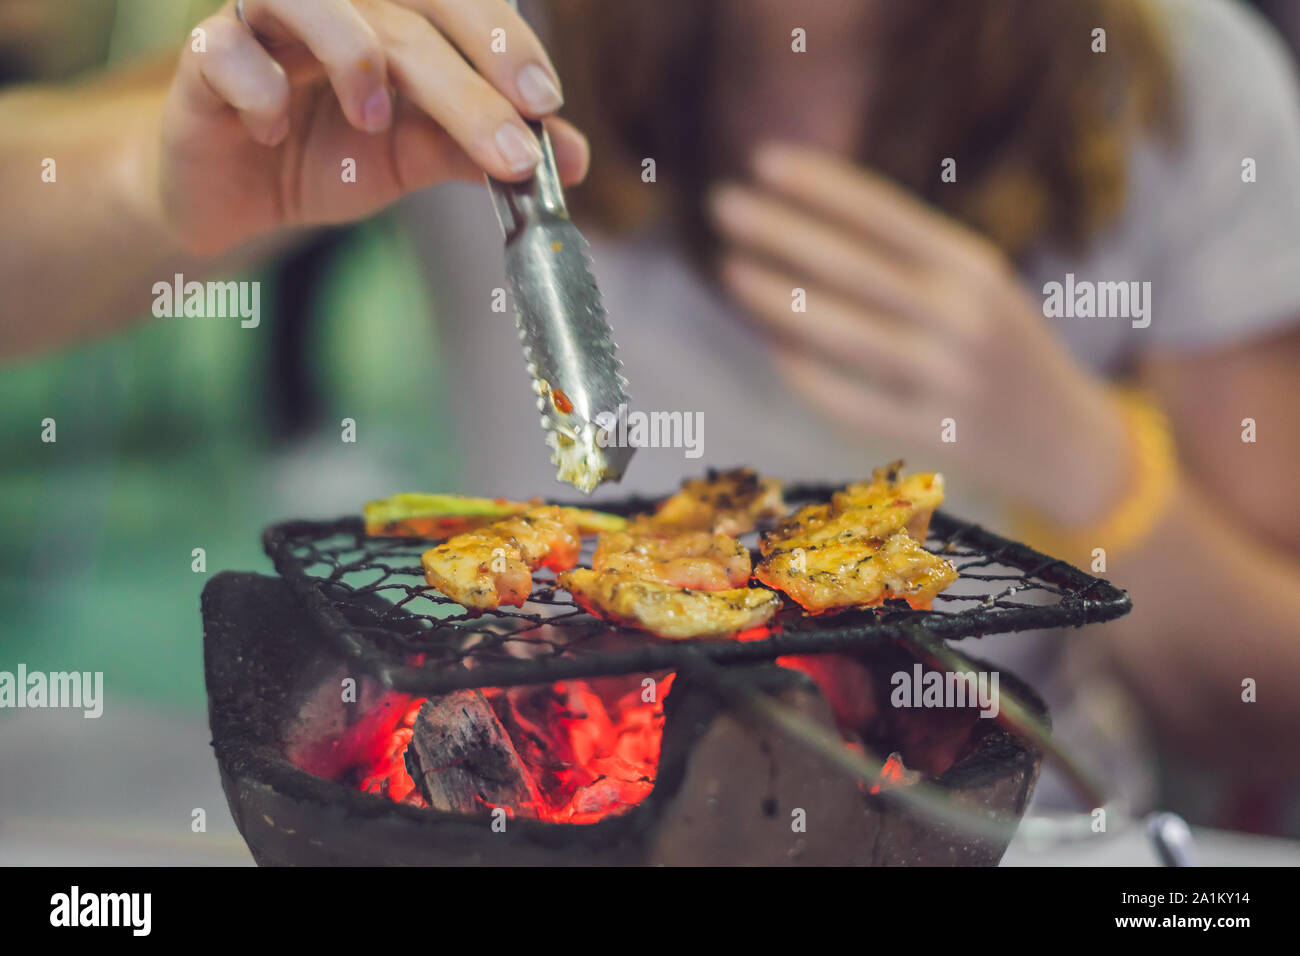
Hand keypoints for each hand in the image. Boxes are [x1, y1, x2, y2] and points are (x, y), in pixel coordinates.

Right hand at [157, 0, 588, 253]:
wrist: (232, 193)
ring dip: (354, 54)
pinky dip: (259, 88)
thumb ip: (482, 148)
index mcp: (391, 14)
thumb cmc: (324, 152)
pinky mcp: (204, 61)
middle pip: (404, 7)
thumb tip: (571, 158)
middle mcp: (335, 4)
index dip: (504, 40)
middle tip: (515, 124)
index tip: (547, 103)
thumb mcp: (414, 154)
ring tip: (375, 121)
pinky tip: (275, 129)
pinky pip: (224, 49)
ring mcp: (265, 23)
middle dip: (467, 65)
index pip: (456, 1)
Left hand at [709, 142, 1130, 525]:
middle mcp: (964, 316)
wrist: (1066, 442)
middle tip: (722, 204)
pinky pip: (846, 400)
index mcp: (975, 266)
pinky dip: (803, 372)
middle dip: (780, 231)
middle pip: (853, 266)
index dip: (822, 184)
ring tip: (729, 269)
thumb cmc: (998, 346)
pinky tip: (772, 346)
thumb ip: (908, 255)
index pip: (886, 212)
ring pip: (842, 333)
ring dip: (777, 298)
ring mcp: (946, 378)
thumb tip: (807, 218)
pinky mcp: (928, 434)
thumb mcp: (977, 284)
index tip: (762, 159)